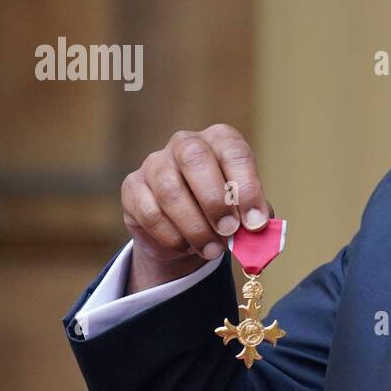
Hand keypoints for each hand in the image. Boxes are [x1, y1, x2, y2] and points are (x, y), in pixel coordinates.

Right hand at [121, 123, 273, 291]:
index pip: (234, 152)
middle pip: (195, 159)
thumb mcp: (245, 212)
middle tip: (229, 231)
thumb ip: (254, 218)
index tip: (256, 223)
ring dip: (194, 226)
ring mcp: (155, 162)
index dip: (247, 188)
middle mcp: (186, 143)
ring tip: (212, 250)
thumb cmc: (225, 212)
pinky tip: (186, 247)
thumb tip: (257, 232)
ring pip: (170, 189)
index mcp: (221, 140)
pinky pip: (149, 212)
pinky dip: (171, 235)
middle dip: (215, 200)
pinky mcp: (133, 187)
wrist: (186, 230)